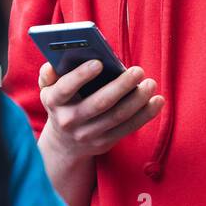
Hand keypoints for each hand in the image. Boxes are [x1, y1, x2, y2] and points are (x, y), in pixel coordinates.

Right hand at [37, 60, 164, 160]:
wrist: (64, 143)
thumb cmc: (62, 103)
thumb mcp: (49, 88)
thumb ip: (48, 73)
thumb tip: (55, 62)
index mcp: (54, 101)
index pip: (65, 88)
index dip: (81, 75)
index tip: (99, 62)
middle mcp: (69, 120)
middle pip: (99, 103)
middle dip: (121, 86)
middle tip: (138, 70)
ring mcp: (87, 134)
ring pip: (117, 117)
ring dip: (137, 100)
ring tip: (151, 84)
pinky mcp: (104, 143)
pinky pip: (128, 128)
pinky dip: (145, 115)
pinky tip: (157, 101)